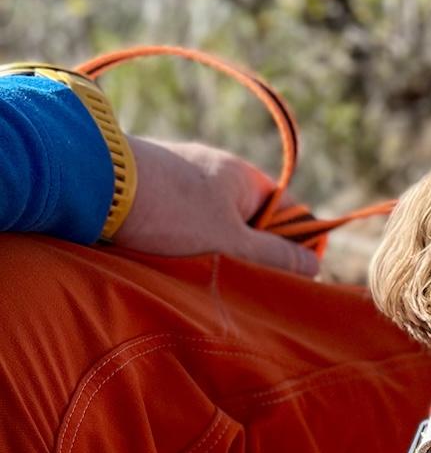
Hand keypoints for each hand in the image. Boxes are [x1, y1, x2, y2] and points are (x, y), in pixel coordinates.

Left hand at [115, 137, 320, 276]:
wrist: (94, 184)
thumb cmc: (171, 213)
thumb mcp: (232, 243)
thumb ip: (275, 256)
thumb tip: (314, 264)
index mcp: (242, 176)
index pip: (287, 210)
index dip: (295, 242)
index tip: (291, 274)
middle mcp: (211, 169)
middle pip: (248, 218)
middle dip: (250, 252)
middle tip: (243, 283)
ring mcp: (177, 176)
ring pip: (211, 222)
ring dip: (212, 250)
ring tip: (201, 276)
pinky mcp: (147, 188)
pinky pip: (179, 220)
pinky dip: (180, 241)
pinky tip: (169, 261)